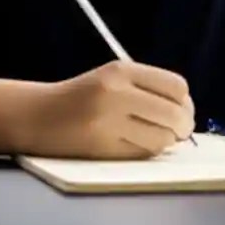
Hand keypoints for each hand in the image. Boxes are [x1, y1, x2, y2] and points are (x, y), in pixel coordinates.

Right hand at [36, 61, 194, 158]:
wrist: (37, 115)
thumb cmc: (81, 97)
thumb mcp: (112, 78)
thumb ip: (147, 88)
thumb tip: (187, 112)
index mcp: (121, 70)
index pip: (175, 86)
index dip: (186, 102)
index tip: (183, 111)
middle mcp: (116, 93)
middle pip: (174, 114)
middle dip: (183, 126)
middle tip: (179, 132)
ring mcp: (108, 121)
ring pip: (162, 138)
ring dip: (165, 142)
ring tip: (155, 138)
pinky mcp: (102, 147)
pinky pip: (143, 153)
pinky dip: (147, 151)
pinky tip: (137, 145)